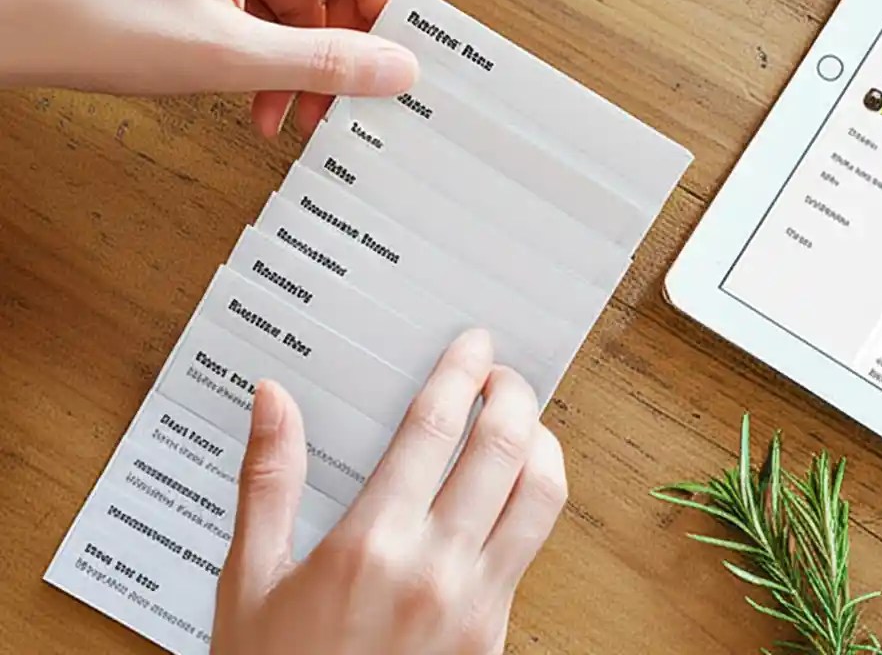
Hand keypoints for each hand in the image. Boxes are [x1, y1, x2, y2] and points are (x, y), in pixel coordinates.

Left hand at [0, 0, 418, 135]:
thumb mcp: (230, 53)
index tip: (386, 62)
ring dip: (302, 63)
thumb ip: (325, 62)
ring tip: (290, 113)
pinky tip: (259, 98)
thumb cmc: (91, 14)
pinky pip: (266, 7)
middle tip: (338, 100)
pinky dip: (269, 55)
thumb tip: (396, 69)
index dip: (385, 10)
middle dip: (340, 47)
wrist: (10, 24)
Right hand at [212, 329, 567, 654]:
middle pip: (506, 449)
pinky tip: (510, 491)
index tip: (472, 345)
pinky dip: (535, 502)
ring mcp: (477, 604)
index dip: (460, 372)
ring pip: (542, 497)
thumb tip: (271, 398)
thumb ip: (268, 481)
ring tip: (521, 425)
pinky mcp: (497, 635)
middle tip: (501, 375)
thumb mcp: (249, 580)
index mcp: (370, 544)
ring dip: (542, 444)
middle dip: (514, 394)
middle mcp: (436, 568)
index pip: (436, 427)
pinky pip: (534, 549)